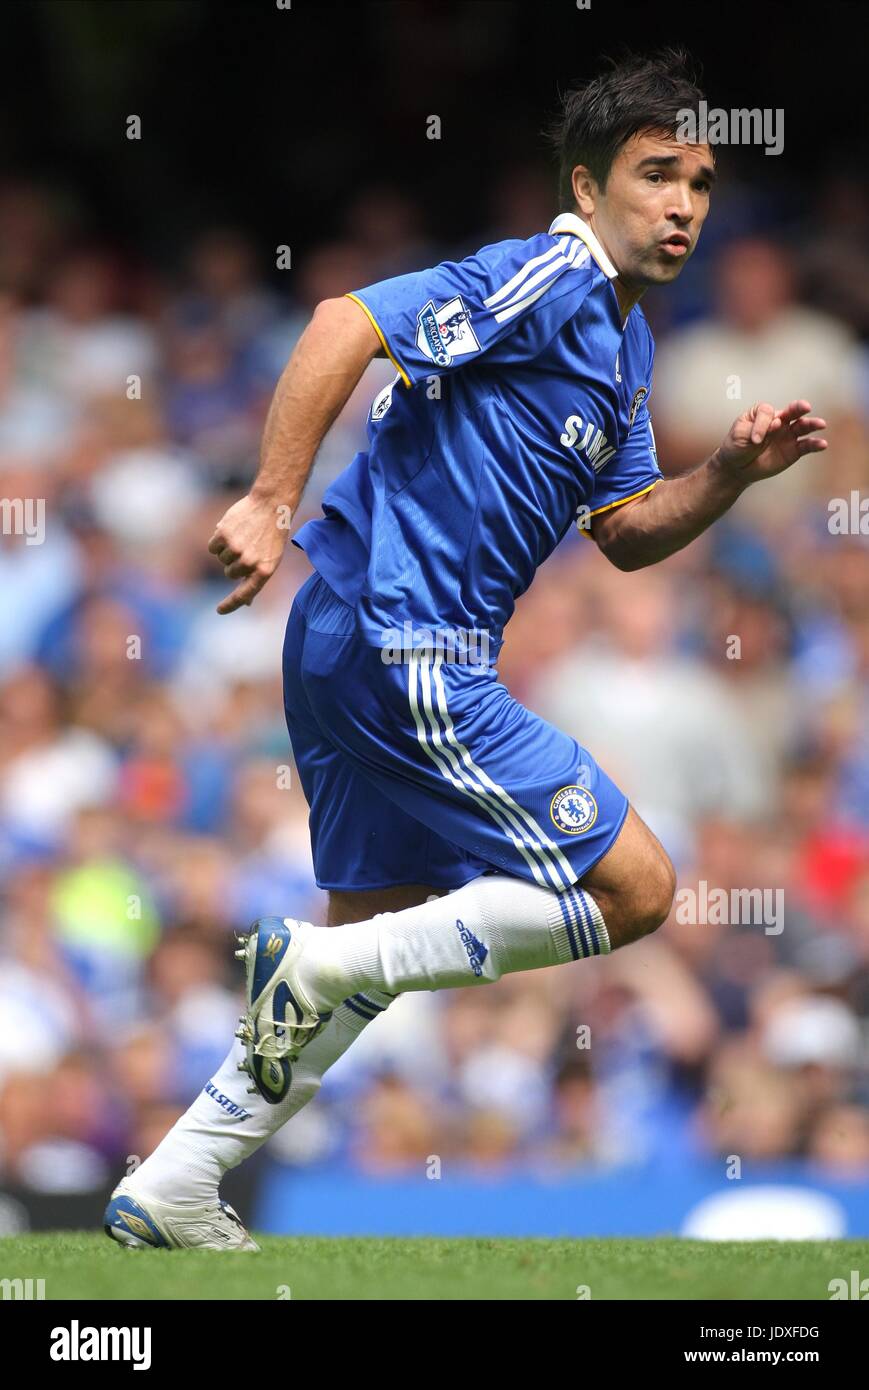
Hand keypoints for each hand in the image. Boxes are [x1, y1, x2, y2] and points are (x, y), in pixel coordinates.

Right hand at [208, 493, 289, 613]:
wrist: (271, 505)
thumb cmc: (271, 535)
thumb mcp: (271, 559)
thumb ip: (256, 580)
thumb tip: (246, 603)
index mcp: (264, 571)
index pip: (244, 594)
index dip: (231, 604)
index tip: (220, 610)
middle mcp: (249, 563)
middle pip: (229, 573)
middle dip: (234, 563)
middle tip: (247, 546)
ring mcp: (236, 549)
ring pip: (221, 559)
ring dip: (227, 550)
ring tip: (243, 536)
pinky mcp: (224, 536)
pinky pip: (212, 547)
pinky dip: (218, 541)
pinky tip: (231, 530)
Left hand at [716, 399, 826, 485]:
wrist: (737, 468)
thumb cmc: (736, 446)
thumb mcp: (739, 433)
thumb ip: (757, 426)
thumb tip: (778, 424)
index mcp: (764, 414)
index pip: (768, 412)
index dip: (762, 425)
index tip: (754, 440)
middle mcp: (779, 421)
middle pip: (792, 411)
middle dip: (799, 408)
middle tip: (805, 407)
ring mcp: (788, 435)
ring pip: (803, 426)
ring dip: (812, 424)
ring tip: (821, 424)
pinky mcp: (793, 451)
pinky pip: (806, 446)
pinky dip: (815, 444)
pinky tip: (822, 444)